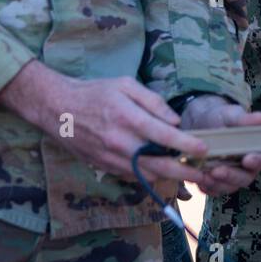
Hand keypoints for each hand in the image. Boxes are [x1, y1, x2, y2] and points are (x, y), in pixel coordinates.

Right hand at [0, 60, 210, 184]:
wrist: (57, 108)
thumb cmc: (94, 92)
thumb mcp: (125, 85)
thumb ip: (153, 102)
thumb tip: (175, 121)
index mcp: (127, 118)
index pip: (164, 136)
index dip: (186, 145)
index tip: (203, 149)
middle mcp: (120, 142)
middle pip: (159, 164)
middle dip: (184, 171)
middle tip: (202, 172)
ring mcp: (111, 158)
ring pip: (147, 176)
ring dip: (169, 177)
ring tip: (188, 173)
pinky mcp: (104, 167)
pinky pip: (133, 177)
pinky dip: (150, 176)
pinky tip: (162, 171)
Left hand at [179, 95, 260, 196]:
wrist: (201, 123)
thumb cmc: (222, 118)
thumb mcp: (232, 115)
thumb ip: (246, 119)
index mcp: (258, 151)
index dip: (259, 162)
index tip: (248, 159)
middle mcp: (247, 168)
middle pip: (245, 178)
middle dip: (231, 176)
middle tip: (217, 171)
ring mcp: (232, 177)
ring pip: (229, 187)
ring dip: (217, 184)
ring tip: (204, 176)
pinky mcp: (217, 182)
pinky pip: (214, 190)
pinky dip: (206, 187)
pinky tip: (198, 181)